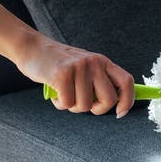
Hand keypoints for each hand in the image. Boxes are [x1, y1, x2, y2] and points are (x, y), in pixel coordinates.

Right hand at [14, 32, 134, 118]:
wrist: (32, 48)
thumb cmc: (58, 64)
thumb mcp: (84, 66)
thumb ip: (98, 81)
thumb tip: (115, 103)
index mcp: (102, 61)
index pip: (126, 81)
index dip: (128, 100)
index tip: (120, 113)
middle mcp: (94, 62)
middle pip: (109, 100)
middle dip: (96, 109)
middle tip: (82, 103)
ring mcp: (79, 68)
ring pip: (85, 106)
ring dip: (73, 106)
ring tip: (64, 92)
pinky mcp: (63, 74)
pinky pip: (67, 104)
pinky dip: (60, 104)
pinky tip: (55, 92)